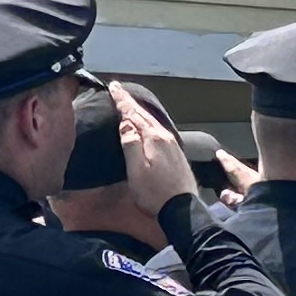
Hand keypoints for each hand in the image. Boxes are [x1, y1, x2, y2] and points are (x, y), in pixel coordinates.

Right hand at [106, 78, 197, 213]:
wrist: (182, 209)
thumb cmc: (155, 193)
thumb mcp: (136, 170)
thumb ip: (130, 144)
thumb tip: (125, 123)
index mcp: (154, 138)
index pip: (134, 114)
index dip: (122, 100)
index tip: (113, 86)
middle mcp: (165, 137)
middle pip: (145, 115)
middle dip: (130, 102)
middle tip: (118, 90)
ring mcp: (172, 146)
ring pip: (153, 122)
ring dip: (140, 112)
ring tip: (130, 105)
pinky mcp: (176, 154)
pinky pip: (159, 131)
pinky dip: (148, 123)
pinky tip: (146, 126)